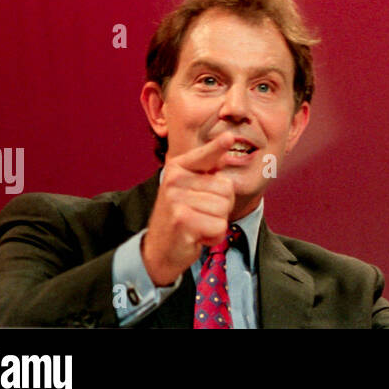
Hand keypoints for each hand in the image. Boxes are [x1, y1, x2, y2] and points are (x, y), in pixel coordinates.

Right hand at [141, 132, 236, 285]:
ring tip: (197, 225)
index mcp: (178, 168)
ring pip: (224, 208)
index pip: (205, 155)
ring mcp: (176, 199)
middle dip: (222, 207)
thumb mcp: (191, 190)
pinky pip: (219, 226)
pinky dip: (213, 236)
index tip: (229, 137)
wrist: (159, 251)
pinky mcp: (181, 220)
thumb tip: (227, 141)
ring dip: (216, 223)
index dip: (217, 147)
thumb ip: (208, 169)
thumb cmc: (182, 217)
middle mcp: (174, 179)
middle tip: (199, 215)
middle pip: (226, 188)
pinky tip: (196, 237)